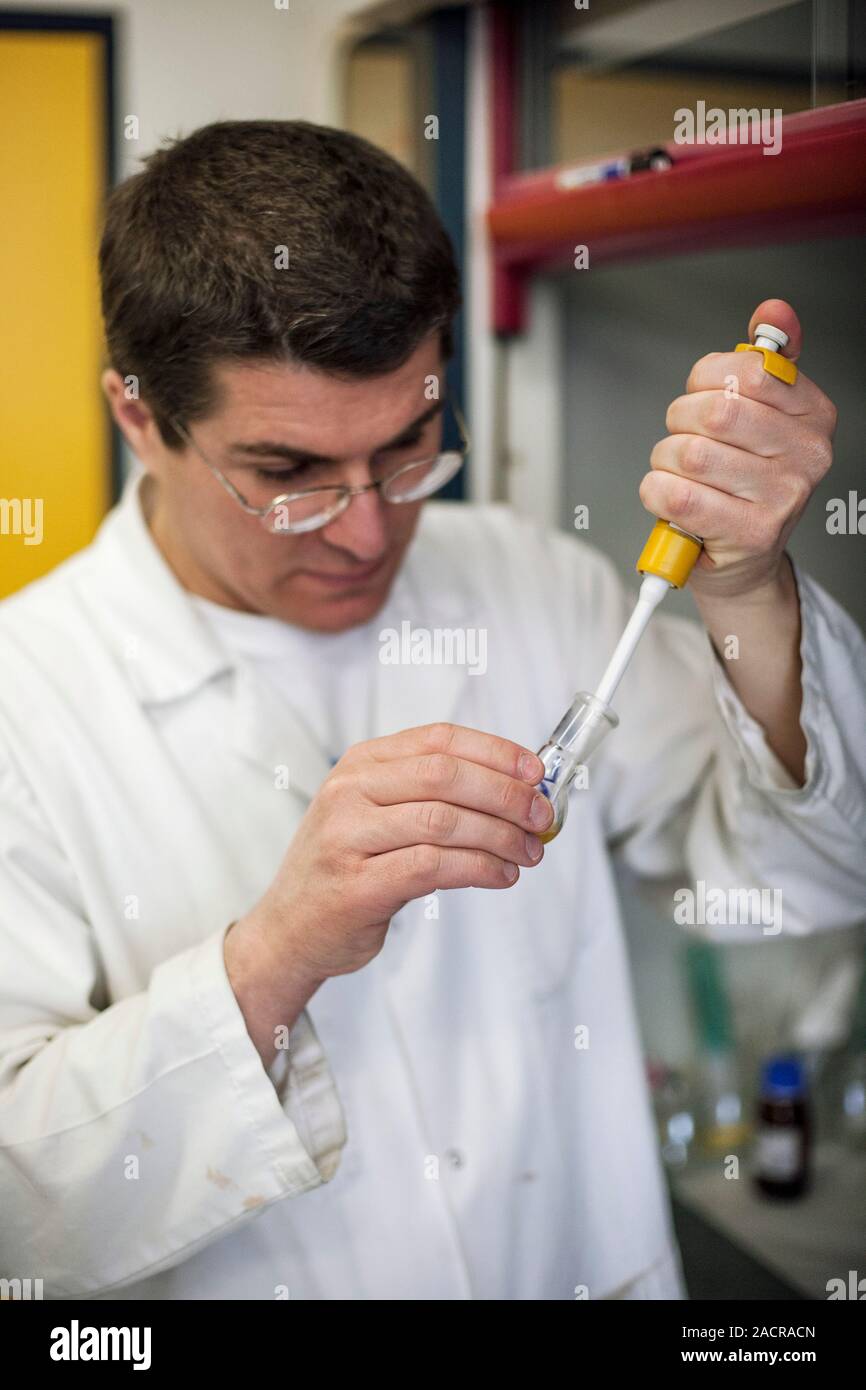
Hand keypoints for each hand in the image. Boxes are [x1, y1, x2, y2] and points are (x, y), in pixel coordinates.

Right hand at [243, 724, 550, 981]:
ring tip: (527, 852)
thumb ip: (430, 795)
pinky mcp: (357, 885)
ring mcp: (348, 837)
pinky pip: (433, 866)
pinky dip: (479, 869)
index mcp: (360, 764)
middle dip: (505, 794)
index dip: (495, 751)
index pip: (438, 740)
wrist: (288, 929)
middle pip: (444, 776)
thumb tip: (515, 792)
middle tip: (541, 816)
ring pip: (443, 820)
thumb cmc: (345, 869)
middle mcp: (349, 791)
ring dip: (500, 836)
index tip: (535, 771)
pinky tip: (501, 875)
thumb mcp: (375, 813)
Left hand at [640, 298, 836, 598]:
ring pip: (690, 454)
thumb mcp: (762, 416)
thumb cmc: (743, 484)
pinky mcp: (748, 534)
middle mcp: (807, 456)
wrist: (742, 561)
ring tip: (680, 476)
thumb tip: (774, 310)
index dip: (703, 381)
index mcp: (813, 416)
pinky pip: (677, 495)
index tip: (703, 398)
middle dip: (680, 424)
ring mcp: (782, 498)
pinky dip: (657, 493)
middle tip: (685, 444)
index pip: (745, 370)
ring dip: (666, 462)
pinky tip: (670, 499)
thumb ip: (764, 360)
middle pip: (714, 411)